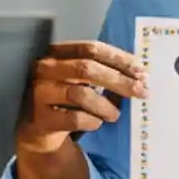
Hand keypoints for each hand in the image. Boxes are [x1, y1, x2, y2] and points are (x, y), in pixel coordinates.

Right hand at [15, 41, 148, 154]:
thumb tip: (139, 76)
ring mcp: (40, 93)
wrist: (37, 129)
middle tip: (141, 91)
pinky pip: (74, 118)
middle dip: (118, 80)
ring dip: (105, 105)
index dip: (118, 58)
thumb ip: (102, 72)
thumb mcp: (79, 80)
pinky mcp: (41, 118)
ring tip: (115, 114)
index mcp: (57, 53)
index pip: (91, 49)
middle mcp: (45, 69)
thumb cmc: (64, 99)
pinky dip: (92, 121)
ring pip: (80, 94)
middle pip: (86, 69)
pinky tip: (96, 123)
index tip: (141, 71)